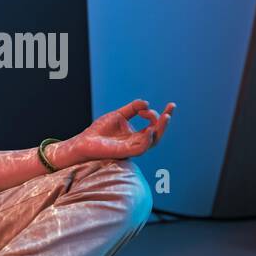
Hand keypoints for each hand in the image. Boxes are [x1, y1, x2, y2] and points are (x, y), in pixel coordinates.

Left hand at [54, 99, 174, 164]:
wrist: (84, 141)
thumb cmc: (99, 131)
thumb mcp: (118, 115)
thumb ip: (132, 109)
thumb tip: (146, 103)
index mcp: (135, 135)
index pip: (153, 126)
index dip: (160, 116)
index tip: (162, 106)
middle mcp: (136, 142)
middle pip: (156, 134)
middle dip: (165, 122)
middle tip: (170, 109)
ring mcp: (131, 148)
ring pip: (152, 142)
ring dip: (160, 129)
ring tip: (165, 117)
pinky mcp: (125, 152)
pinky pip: (141, 148)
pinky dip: (148, 139)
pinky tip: (150, 129)